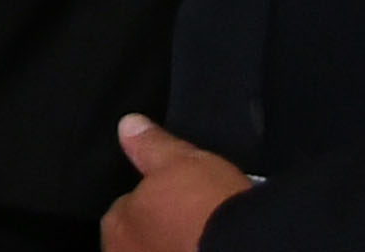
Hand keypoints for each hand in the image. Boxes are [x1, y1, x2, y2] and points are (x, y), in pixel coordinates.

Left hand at [108, 118, 250, 249]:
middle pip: (139, 243)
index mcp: (117, 224)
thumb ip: (151, 145)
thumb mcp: (182, 162)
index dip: (156, 208)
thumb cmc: (209, 209)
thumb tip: (128, 125)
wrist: (248, 249)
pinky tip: (209, 250)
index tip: (180, 207)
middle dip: (160, 237)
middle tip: (193, 230)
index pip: (127, 213)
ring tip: (202, 242)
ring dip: (172, 248)